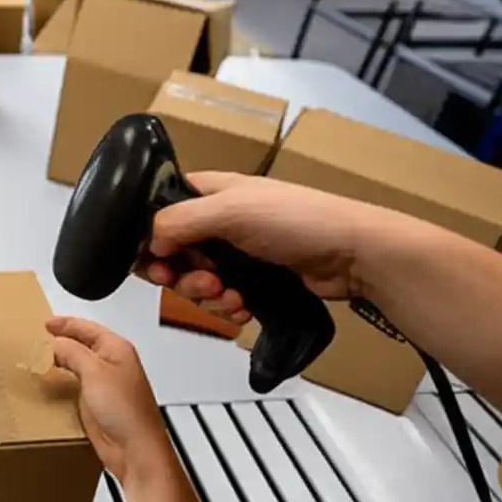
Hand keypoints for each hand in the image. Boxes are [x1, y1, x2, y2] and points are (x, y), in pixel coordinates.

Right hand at [46, 315, 170, 482]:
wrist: (134, 449)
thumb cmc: (126, 412)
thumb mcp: (94, 372)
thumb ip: (72, 352)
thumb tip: (56, 343)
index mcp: (117, 349)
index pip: (87, 328)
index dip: (65, 324)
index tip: (45, 324)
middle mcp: (112, 365)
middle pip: (82, 345)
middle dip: (61, 342)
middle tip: (39, 340)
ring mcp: (105, 385)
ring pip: (78, 366)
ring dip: (60, 363)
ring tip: (40, 359)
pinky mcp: (97, 404)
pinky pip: (75, 387)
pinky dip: (61, 383)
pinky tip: (50, 384)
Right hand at [140, 172, 395, 322]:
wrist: (353, 254)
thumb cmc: (294, 220)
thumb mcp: (230, 210)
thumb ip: (180, 222)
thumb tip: (148, 245)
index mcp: (208, 193)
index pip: (157, 213)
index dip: (149, 241)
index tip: (156, 264)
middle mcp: (216, 220)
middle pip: (171, 255)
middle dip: (181, 277)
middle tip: (203, 285)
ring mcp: (234, 252)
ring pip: (194, 281)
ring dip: (206, 296)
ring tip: (231, 298)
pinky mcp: (252, 280)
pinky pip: (221, 298)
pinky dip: (226, 308)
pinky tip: (243, 309)